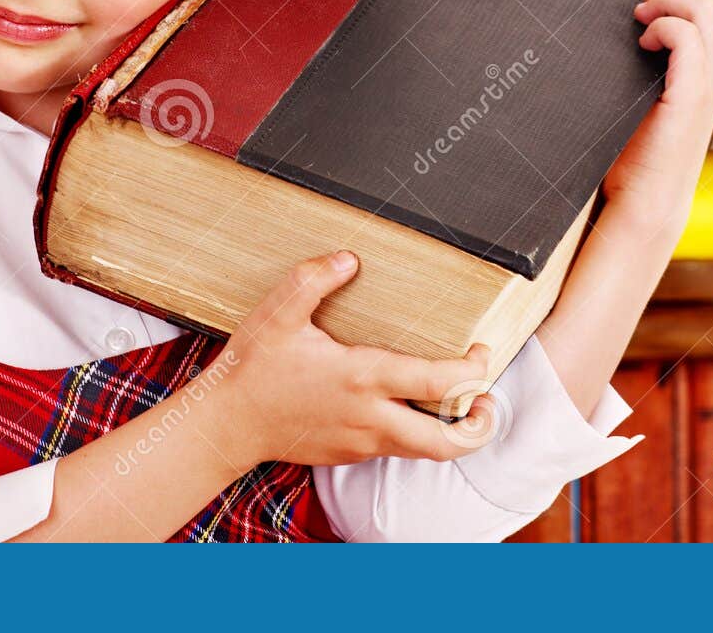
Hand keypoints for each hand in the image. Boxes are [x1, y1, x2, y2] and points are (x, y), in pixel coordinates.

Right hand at [217, 251, 497, 468]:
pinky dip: (415, 433)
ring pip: (424, 452)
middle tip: (487, 401)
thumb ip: (315, 278)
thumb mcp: (279, 312)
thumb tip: (350, 257)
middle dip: (477, 426)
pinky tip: (407, 407)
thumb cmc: (253, 366)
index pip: (438, 382)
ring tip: (459, 405)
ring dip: (449, 433)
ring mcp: (360, 442)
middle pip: (445, 442)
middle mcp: (369, 418)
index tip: (480, 352)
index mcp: (362, 378)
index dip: (471, 370)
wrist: (225, 423)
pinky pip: (395, 449)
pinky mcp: (347, 454)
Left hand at [603, 0, 712, 220]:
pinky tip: (643, 43)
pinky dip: (666, 27)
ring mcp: (707, 87)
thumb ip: (654, 62)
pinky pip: (691, 41)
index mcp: (712, 73)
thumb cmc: (637, 150)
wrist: (640, 198)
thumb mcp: (649, 96)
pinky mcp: (690, 99)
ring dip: (673, 1)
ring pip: (712, 13)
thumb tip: (630, 17)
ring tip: (641, 15)